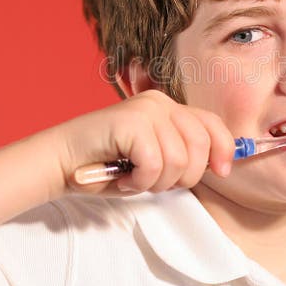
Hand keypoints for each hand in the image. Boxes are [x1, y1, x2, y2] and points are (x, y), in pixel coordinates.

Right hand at [52, 90, 234, 196]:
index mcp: (168, 108)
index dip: (224, 149)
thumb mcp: (155, 158)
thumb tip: (220, 165)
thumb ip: (182, 154)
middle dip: (185, 176)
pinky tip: (122, 177)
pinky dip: (139, 181)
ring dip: (156, 182)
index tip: (222, 172)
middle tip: (156, 182)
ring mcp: (146, 109)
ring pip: (179, 160)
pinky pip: (154, 164)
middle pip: (201, 144)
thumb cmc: (106, 166)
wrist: (61, 162)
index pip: (212, 123)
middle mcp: (160, 103)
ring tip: (134, 178)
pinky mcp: (131, 122)